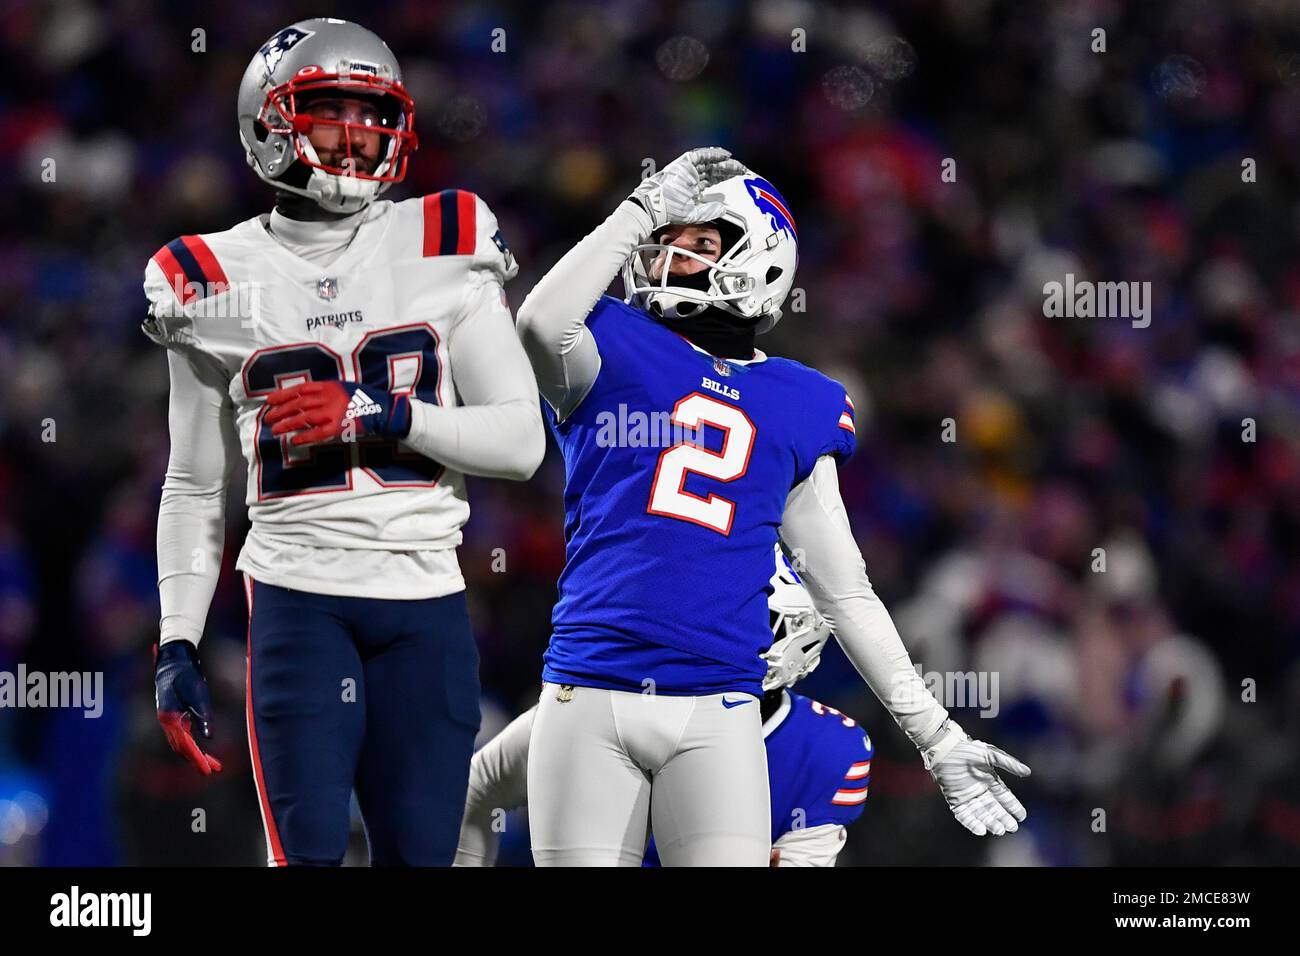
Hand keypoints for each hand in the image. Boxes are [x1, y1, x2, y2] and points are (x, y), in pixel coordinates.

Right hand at [154, 641, 222, 775]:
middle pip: (182, 749)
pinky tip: (203, 751)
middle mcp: (167, 723)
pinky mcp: (173, 718)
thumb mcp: (198, 694)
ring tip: (213, 765)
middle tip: (214, 770)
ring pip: (181, 745)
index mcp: (170, 718)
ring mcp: (168, 721)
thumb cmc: (186, 676)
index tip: (208, 771)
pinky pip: (182, 737)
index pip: (186, 745)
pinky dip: (192, 746)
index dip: (198, 759)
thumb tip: (209, 737)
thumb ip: (203, 716)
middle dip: (198, 761)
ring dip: (195, 755)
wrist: (173, 664)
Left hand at [264, 380, 411, 445]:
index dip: (282, 395)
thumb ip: (325, 390)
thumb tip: (304, 396)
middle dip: (280, 411)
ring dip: (287, 424)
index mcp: (329, 386)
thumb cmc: (364, 398)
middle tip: (267, 418)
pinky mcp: (339, 427)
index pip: (299, 389)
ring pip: (303, 418)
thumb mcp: (343, 387)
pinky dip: (304, 437)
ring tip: (275, 430)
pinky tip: (294, 440)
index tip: (269, 401)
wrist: (383, 410)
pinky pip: (317, 433)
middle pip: (297, 404)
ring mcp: (333, 412)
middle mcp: (328, 397)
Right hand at [628, 147, 748, 225]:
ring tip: (737, 164)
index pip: (713, 180)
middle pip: (713, 170)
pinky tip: (725, 155)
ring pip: (709, 162)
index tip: (738, 177)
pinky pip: (701, 155)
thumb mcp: (693, 214)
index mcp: (693, 188)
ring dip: (723, 162)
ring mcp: (687, 169)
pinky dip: (713, 154)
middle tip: (742, 170)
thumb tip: (723, 208)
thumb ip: (709, 211)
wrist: (654, 205)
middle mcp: (692, 177)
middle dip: (728, 169)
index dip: (725, 177)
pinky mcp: (683, 164)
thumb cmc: (668, 211)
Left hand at [923, 720, 1029, 835]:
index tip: (1022, 816)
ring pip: (981, 813)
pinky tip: (980, 830)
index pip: (1004, 797)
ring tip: (999, 830)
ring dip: (990, 822)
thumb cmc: (967, 749)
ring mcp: (967, 796)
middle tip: (1012, 828)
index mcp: (990, 780)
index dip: (1013, 807)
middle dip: (1003, 818)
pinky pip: (964, 815)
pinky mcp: (955, 799)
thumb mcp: (990, 754)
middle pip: (994, 808)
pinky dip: (971, 823)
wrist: (945, 749)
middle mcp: (980, 790)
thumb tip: (1028, 772)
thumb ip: (1008, 763)